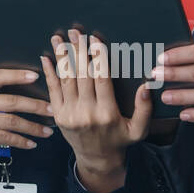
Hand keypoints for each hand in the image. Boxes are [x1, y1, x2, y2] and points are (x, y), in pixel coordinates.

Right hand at [0, 68, 54, 168]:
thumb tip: (22, 90)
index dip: (17, 75)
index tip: (36, 76)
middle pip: (11, 101)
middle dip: (35, 106)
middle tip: (51, 110)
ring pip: (10, 121)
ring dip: (32, 127)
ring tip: (46, 131)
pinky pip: (4, 137)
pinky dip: (20, 141)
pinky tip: (30, 143)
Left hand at [41, 29, 151, 186]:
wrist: (97, 160)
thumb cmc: (119, 141)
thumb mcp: (138, 129)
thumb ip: (144, 108)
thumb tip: (146, 85)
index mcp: (107, 113)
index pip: (101, 79)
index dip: (97, 57)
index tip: (95, 40)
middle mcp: (87, 112)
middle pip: (82, 75)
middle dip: (78, 51)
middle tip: (75, 32)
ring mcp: (70, 114)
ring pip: (66, 80)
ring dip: (61, 57)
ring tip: (58, 38)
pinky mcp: (59, 116)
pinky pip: (53, 91)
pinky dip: (49, 73)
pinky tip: (47, 58)